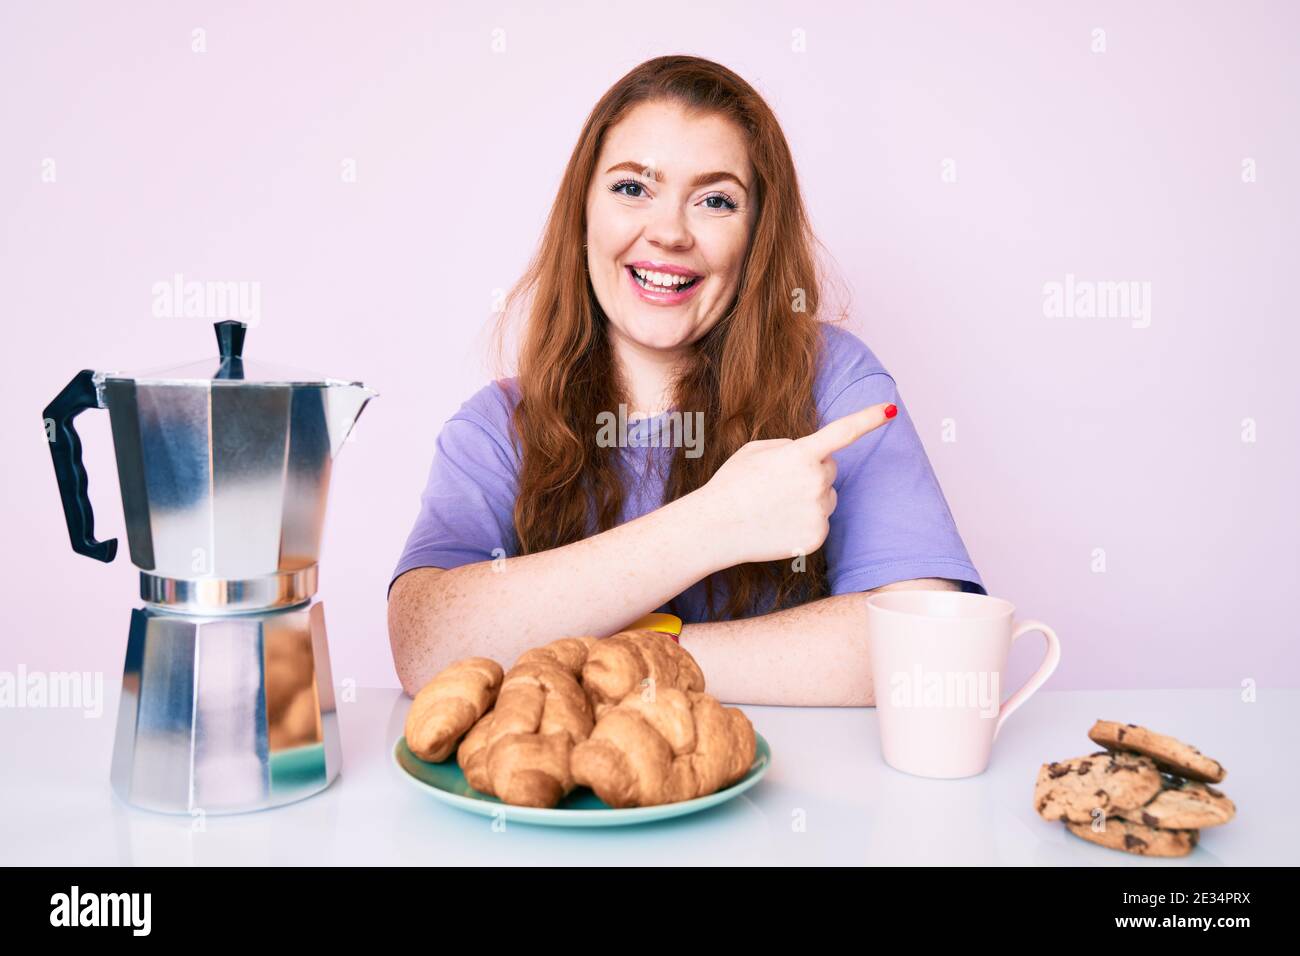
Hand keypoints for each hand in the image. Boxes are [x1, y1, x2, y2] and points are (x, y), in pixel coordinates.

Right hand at [693, 403, 896, 565]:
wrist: (716, 528)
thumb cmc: (732, 484)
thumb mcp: (756, 451)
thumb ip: (791, 447)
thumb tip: (815, 457)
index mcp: (801, 454)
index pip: (843, 432)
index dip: (868, 419)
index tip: (889, 409)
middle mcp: (816, 482)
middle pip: (830, 468)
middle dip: (811, 471)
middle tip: (777, 483)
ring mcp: (818, 511)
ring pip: (827, 496)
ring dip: (809, 497)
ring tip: (774, 505)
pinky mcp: (817, 536)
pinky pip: (820, 520)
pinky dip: (804, 521)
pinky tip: (778, 523)